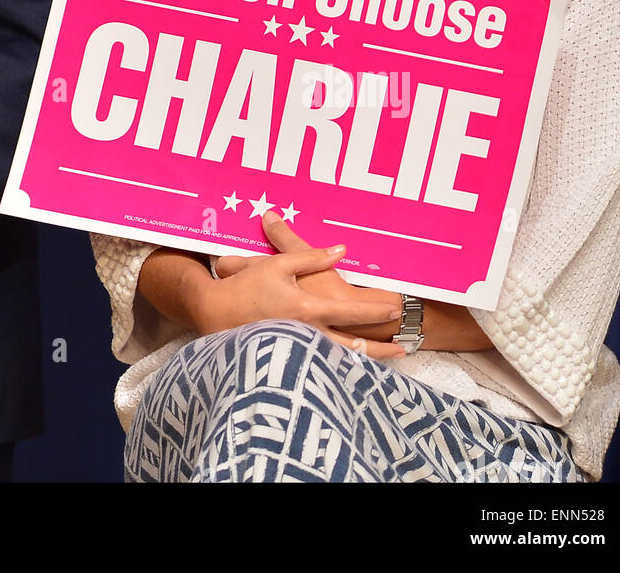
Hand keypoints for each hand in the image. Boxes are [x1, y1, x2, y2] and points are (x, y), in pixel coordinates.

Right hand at [213, 213, 404, 360]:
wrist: (216, 314)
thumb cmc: (247, 288)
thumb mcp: (279, 265)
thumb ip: (311, 257)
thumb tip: (340, 249)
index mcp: (309, 309)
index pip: (352, 312)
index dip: (377, 310)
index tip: (396, 309)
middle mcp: (310, 334)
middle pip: (354, 346)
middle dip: (380, 347)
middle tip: (403, 347)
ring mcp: (300, 351)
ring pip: (341, 360)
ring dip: (366, 360)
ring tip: (386, 362)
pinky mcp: (290, 360)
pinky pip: (322, 366)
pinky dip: (341, 368)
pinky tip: (351, 370)